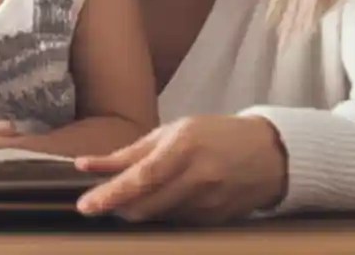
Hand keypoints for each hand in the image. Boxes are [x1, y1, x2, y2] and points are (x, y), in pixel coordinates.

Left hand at [74, 115, 287, 223]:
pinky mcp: (215, 221)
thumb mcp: (170, 132)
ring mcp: (209, 204)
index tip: (85, 205)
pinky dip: (159, 213)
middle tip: (97, 201)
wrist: (269, 155)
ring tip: (127, 195)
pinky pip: (175, 221)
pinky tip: (160, 199)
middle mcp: (198, 179)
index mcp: (184, 149)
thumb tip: (86, 165)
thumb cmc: (214, 135)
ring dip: (135, 209)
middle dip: (116, 207)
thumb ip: (128, 153)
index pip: (141, 178)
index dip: (111, 194)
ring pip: (157, 217)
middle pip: (145, 206)